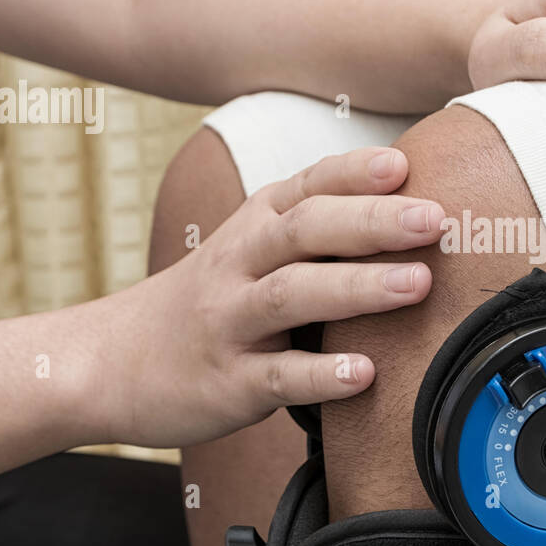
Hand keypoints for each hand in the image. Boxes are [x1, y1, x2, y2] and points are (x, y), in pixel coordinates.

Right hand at [101, 146, 444, 447]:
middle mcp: (239, 264)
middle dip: (372, 221)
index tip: (405, 163)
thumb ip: (317, 226)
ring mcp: (230, 323)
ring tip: (416, 284)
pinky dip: (321, 375)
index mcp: (254, 225)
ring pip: (291, 295)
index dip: (355, 172)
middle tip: (434, 219)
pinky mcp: (228, 382)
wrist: (111, 361)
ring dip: (357, 287)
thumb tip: (415, 204)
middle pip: (304, 230)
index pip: (307, 186)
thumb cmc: (209, 301)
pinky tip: (365, 373)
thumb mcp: (250, 247)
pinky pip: (277, 376)